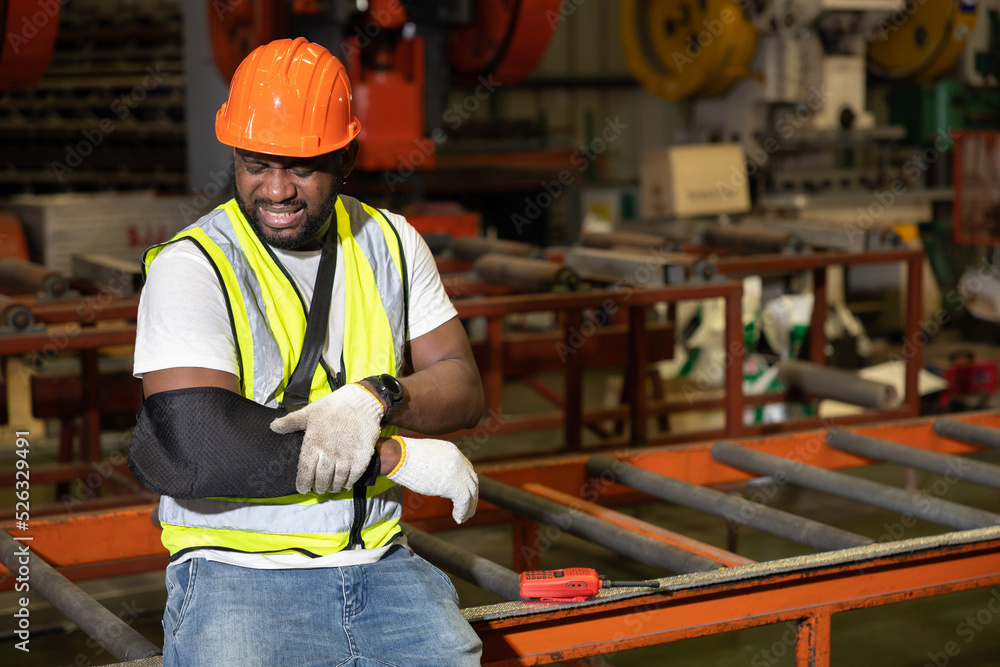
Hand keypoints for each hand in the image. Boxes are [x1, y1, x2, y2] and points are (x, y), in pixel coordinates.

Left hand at [270, 383, 384, 493]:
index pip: (305, 472)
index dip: (303, 484)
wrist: (361, 402)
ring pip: (337, 481)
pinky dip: (348, 483)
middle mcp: (328, 454)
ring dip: (333, 487)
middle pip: (321, 480)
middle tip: (318, 488)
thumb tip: (273, 427)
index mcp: (313, 444)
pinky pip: (353, 477)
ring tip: (331, 488)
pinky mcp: (361, 458)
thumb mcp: (309, 412)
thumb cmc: (333, 407)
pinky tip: (345, 483)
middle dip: (318, 487)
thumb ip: (291, 422)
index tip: (302, 488)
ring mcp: (346, 457)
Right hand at [387, 436, 477, 522]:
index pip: (466, 467)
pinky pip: (464, 501)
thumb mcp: (427, 456)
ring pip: (471, 492)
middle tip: (469, 507)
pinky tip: (458, 518)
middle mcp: (458, 460)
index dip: (466, 481)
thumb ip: (437, 464)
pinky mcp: (453, 484)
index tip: (464, 492)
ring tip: (465, 517)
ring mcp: (458, 471)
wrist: (400, 456)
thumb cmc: (405, 457)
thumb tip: (436, 475)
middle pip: (471, 479)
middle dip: (472, 494)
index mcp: (452, 451)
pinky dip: (463, 511)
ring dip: (469, 506)